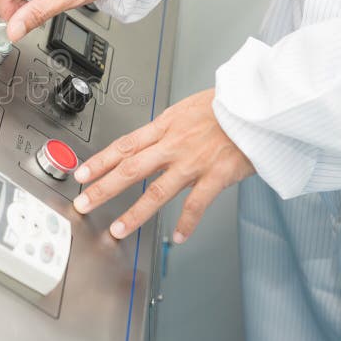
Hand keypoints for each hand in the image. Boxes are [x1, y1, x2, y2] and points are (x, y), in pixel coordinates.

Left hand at [72, 89, 254, 243]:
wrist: (258, 104)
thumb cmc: (226, 105)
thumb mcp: (186, 109)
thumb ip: (166, 129)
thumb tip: (148, 143)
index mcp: (165, 126)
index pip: (124, 145)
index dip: (100, 161)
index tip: (81, 174)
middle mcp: (174, 144)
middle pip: (130, 168)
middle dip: (103, 188)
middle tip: (84, 204)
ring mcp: (194, 161)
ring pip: (157, 191)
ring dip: (135, 213)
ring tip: (118, 230)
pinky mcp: (217, 174)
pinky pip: (197, 204)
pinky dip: (187, 223)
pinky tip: (177, 237)